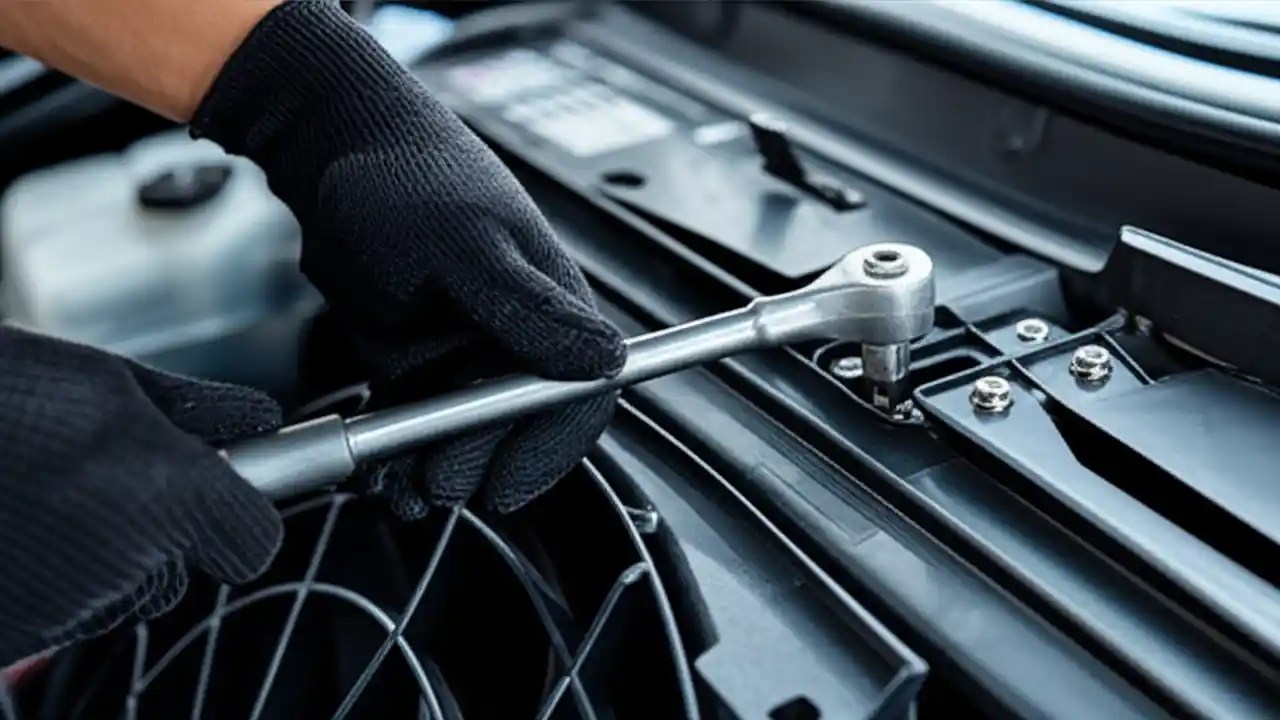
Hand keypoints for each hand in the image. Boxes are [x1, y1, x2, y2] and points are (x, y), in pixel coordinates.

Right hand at [0, 327, 281, 665]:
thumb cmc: (5, 393)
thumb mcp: (108, 380)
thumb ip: (197, 412)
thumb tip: (261, 420)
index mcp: (170, 497)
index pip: (254, 544)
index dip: (238, 517)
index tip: (215, 493)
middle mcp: (129, 562)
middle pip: (181, 572)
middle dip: (155, 535)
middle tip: (95, 483)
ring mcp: (67, 609)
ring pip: (119, 597)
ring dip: (97, 562)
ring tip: (36, 499)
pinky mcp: (13, 638)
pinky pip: (57, 621)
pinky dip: (42, 586)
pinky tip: (13, 533)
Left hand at [192, 1, 625, 514]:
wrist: (331, 148)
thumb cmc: (404, 175)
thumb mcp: (467, 244)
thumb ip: (532, 308)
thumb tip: (606, 360)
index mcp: (549, 303)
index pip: (575, 397)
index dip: (548, 450)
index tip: (506, 486)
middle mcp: (513, 335)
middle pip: (516, 429)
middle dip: (479, 465)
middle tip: (435, 481)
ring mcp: (461, 352)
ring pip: (464, 437)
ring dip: (435, 472)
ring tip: (399, 490)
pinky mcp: (413, 363)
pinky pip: (414, 425)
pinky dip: (397, 455)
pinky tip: (375, 472)